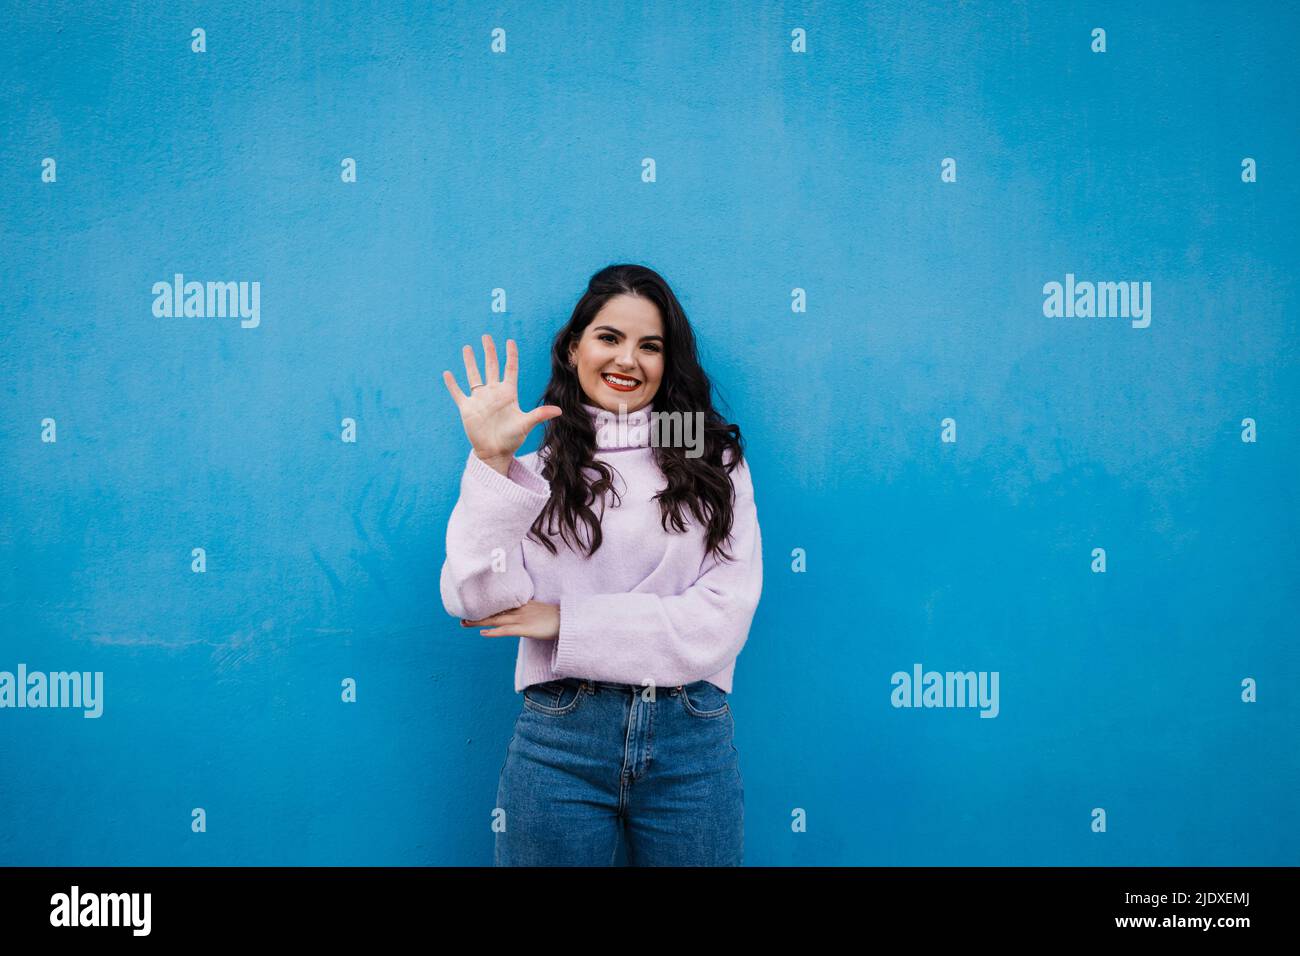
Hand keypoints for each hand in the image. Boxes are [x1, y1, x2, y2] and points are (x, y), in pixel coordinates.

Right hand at [442, 335, 561, 471]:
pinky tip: (447, 373)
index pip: (510, 369)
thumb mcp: (525, 424)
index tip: (510, 341)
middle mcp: (493, 393)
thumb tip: (559, 410)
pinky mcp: (467, 408)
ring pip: (473, 376)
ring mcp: (480, 399)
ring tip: (467, 348)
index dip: (510, 355)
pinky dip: (452, 384)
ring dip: (470, 362)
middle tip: (486, 336)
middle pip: (491, 367)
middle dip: (489, 351)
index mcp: (508, 393)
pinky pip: (458, 393)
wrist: (495, 452)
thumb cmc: (512, 439)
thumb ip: (539, 415)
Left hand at [462, 600, 559, 639]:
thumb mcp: (541, 610)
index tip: (474, 606)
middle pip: (494, 611)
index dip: (487, 606)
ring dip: (479, 622)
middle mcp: (519, 610)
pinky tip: (483, 633)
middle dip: (478, 613)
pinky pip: (506, 631)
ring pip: (496, 620)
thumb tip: (524, 615)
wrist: (568, 620)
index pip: (501, 604)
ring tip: (465, 623)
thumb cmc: (557, 617)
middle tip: (462, 615)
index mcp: (523, 604)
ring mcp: (521, 619)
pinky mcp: (525, 629)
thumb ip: (530, 610)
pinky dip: (494, 632)